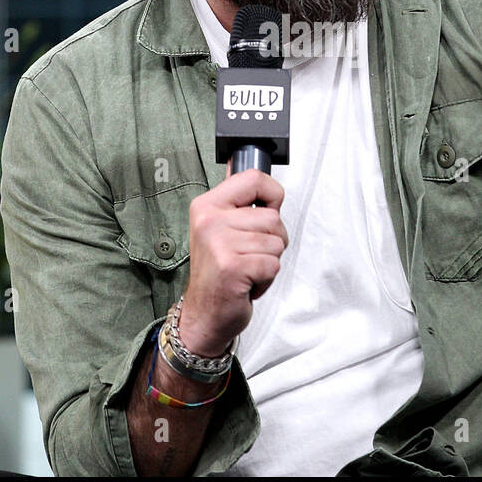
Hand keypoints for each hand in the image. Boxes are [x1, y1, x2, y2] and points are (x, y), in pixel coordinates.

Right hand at [178, 165, 287, 356]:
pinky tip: (246, 283)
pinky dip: (266, 279)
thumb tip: (249, 167)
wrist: (204, 315)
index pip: (253, 178)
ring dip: (269, 262)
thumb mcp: (219, 229)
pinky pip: (273, 264)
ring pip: (276, 242)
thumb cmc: (217, 272)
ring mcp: (219, 244)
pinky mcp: (232, 268)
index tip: (268, 208)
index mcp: (207, 206)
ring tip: (246, 269)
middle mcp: (210, 221)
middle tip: (248, 255)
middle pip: (273, 217)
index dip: (272, 194)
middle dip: (272, 240)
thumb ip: (236, 202)